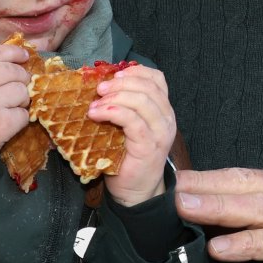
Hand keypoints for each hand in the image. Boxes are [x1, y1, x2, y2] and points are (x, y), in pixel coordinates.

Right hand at [0, 43, 30, 158]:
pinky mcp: (2, 124)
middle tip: (18, 87)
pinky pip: (23, 114)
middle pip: (13, 71)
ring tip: (10, 107)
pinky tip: (8, 122)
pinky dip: (19, 119)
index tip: (25, 56)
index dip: (14, 52)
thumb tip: (12, 58)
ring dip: (21, 99)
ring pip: (22, 91)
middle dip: (21, 78)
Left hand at [90, 65, 175, 206]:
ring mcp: (160, 132)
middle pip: (148, 86)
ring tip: (95, 103)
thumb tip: (103, 82)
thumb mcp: (129, 124)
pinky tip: (97, 114)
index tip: (115, 73)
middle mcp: (166, 118)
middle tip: (99, 88)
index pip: (157, 78)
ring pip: (141, 100)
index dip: (136, 71)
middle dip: (121, 82)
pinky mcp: (148, 146)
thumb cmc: (128, 157)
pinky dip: (113, 112)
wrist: (135, 192)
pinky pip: (132, 120)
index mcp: (163, 109)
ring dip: (115, 96)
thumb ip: (125, 105)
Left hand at [174, 166, 262, 262]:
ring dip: (218, 207)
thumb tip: (212, 221)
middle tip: (174, 187)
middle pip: (248, 184)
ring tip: (187, 208)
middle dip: (208, 185)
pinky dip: (246, 243)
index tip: (180, 180)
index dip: (211, 177)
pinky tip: (220, 247)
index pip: (245, 176)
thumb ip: (258, 224)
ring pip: (259, 207)